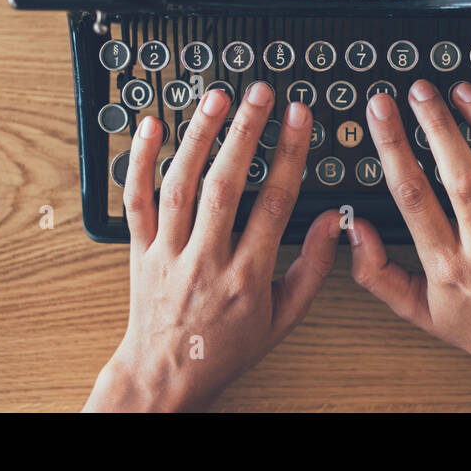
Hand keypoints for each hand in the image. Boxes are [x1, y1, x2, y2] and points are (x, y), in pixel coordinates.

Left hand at [84, 82, 341, 411]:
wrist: (164, 376)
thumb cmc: (225, 348)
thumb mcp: (283, 318)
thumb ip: (313, 267)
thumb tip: (335, 223)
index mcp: (246, 277)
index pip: (274, 203)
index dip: (289, 154)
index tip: (298, 117)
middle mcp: (205, 260)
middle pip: (225, 186)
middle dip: (245, 133)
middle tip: (259, 94)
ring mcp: (167, 253)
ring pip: (180, 185)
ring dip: (198, 135)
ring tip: (216, 97)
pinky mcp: (138, 251)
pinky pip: (135, 201)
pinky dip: (138, 160)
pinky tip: (150, 126)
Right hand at [349, 80, 470, 411]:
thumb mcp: (418, 312)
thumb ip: (376, 273)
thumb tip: (352, 229)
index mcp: (447, 265)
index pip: (412, 195)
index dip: (392, 145)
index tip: (380, 110)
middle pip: (460, 176)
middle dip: (436, 126)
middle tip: (419, 90)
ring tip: (463, 91)